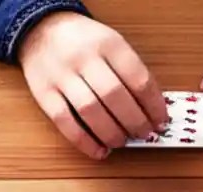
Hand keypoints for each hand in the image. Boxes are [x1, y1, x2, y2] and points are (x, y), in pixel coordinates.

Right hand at [19, 12, 167, 159]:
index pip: (138, 78)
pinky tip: (99, 151)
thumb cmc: (84, 41)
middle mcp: (84, 58)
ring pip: (90, 111)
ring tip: (122, 142)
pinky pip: (65, 122)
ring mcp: (61, 75)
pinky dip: (84, 142)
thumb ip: (130, 71)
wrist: (40, 28)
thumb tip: (152, 109)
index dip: (154, 105)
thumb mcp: (112, 43)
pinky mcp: (44, 93)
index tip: (161, 121)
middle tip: (144, 134)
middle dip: (135, 122)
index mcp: (108, 43)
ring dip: (111, 133)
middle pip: (114, 96)